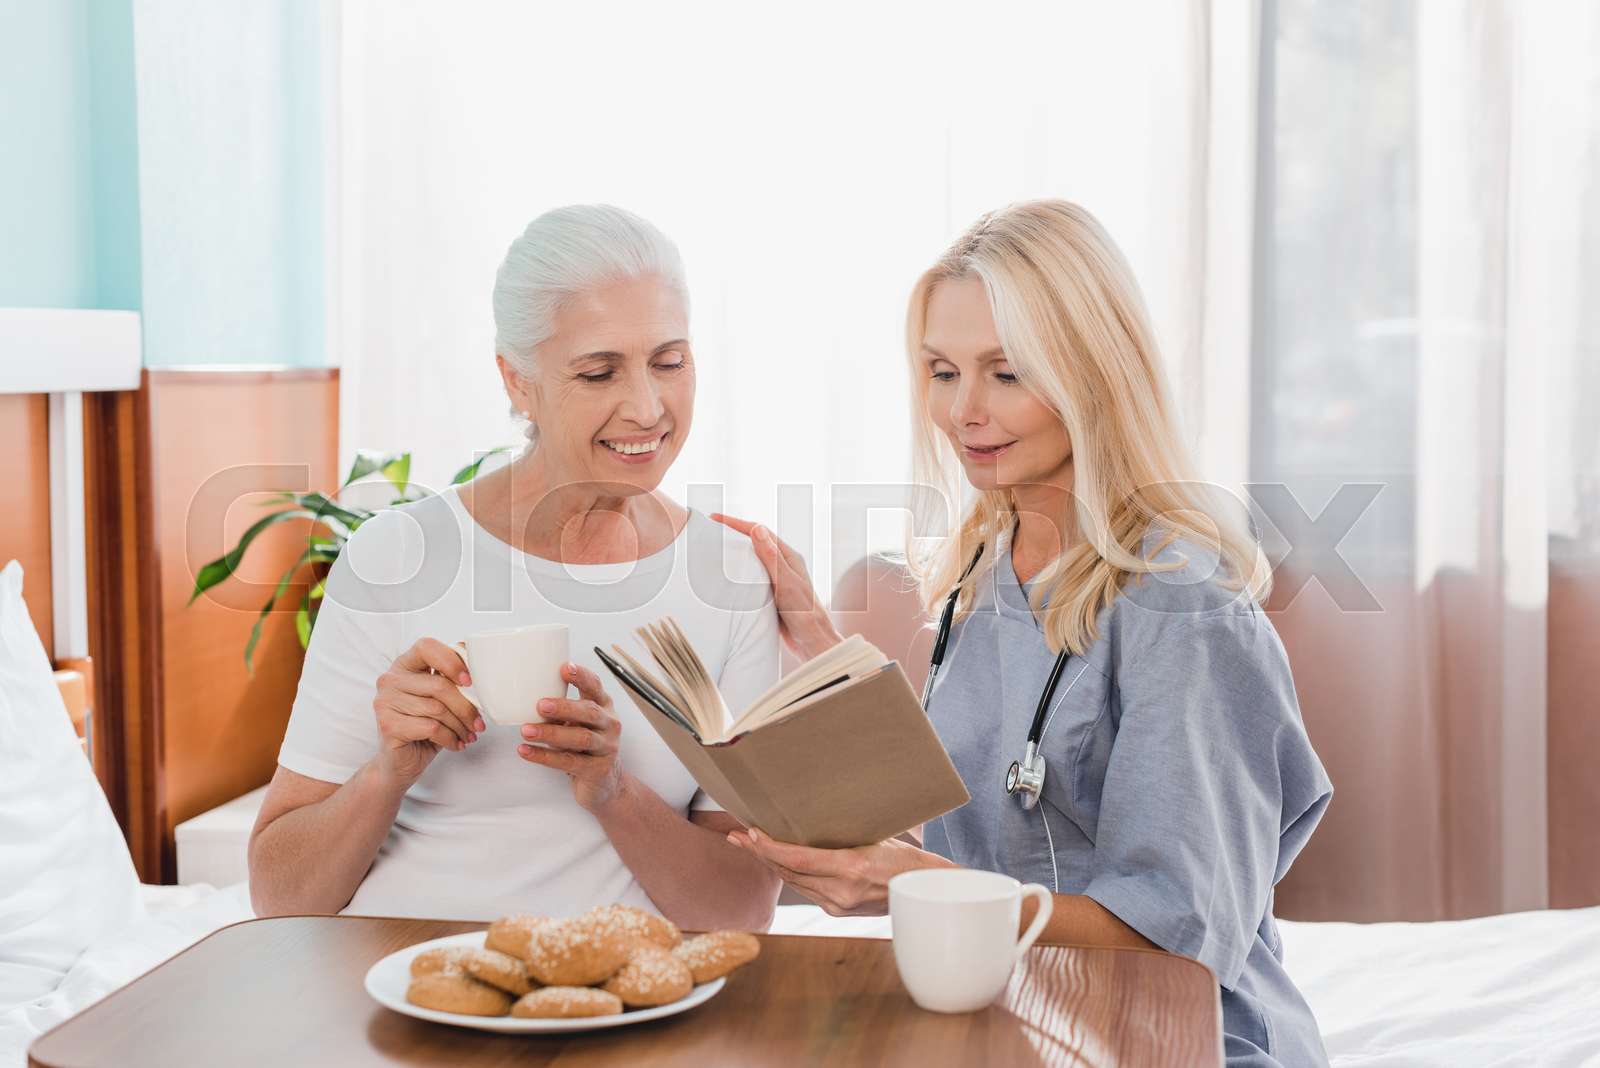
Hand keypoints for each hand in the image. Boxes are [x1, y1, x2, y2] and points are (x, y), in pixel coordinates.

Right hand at [373, 637, 485, 786]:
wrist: (400, 762)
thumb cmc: (424, 727)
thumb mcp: (441, 701)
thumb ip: (452, 680)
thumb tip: (481, 665)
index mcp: (404, 665)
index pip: (427, 647)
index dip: (451, 660)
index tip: (470, 681)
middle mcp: (390, 680)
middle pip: (439, 685)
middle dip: (466, 707)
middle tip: (479, 723)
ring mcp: (385, 702)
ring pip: (437, 708)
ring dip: (460, 726)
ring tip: (469, 735)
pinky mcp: (388, 724)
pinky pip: (431, 727)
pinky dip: (450, 738)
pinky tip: (456, 743)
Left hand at [518, 661, 624, 812]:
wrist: (605, 784)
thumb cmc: (584, 747)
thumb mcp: (578, 724)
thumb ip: (561, 711)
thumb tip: (524, 697)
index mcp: (603, 707)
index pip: (595, 687)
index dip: (581, 676)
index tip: (564, 668)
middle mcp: (609, 724)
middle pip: (589, 712)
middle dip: (564, 707)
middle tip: (540, 704)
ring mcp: (606, 747)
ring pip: (580, 738)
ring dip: (551, 733)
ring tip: (526, 731)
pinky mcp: (598, 770)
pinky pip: (569, 762)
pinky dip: (545, 756)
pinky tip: (526, 751)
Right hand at [709, 513, 842, 661]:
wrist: (813, 643)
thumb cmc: (805, 615)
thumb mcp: (786, 584)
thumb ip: (772, 558)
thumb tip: (758, 529)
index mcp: (789, 557)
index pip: (759, 532)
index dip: (736, 523)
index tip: (714, 518)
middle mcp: (784, 565)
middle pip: (755, 542)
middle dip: (733, 533)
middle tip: (709, 530)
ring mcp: (778, 580)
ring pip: (752, 560)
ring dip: (734, 552)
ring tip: (713, 548)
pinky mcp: (772, 595)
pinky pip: (751, 577)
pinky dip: (737, 572)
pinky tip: (726, 578)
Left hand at [726, 827, 955, 915]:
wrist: (927, 892)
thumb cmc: (907, 857)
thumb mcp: (875, 838)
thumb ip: (842, 837)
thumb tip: (811, 818)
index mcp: (851, 868)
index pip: (797, 858)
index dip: (769, 847)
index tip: (749, 833)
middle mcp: (841, 891)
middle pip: (788, 871)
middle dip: (759, 853)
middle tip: (735, 836)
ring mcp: (839, 905)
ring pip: (794, 882)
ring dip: (771, 863)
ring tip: (749, 845)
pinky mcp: (839, 911)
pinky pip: (808, 889)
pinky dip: (792, 873)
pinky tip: (779, 861)